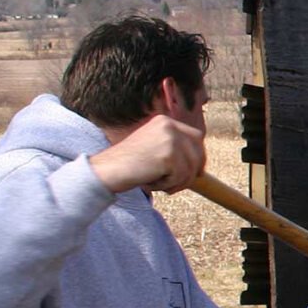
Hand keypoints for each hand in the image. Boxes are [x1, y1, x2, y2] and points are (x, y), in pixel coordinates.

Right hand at [87, 113, 205, 194]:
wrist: (107, 170)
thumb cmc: (128, 164)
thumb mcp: (153, 148)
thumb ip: (174, 150)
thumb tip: (200, 166)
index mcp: (165, 121)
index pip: (196, 137)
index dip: (199, 155)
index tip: (197, 172)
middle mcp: (169, 126)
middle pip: (198, 150)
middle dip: (193, 171)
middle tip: (177, 185)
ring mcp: (170, 139)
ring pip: (191, 167)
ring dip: (177, 182)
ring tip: (157, 184)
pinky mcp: (169, 154)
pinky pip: (181, 177)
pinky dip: (168, 185)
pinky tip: (151, 183)